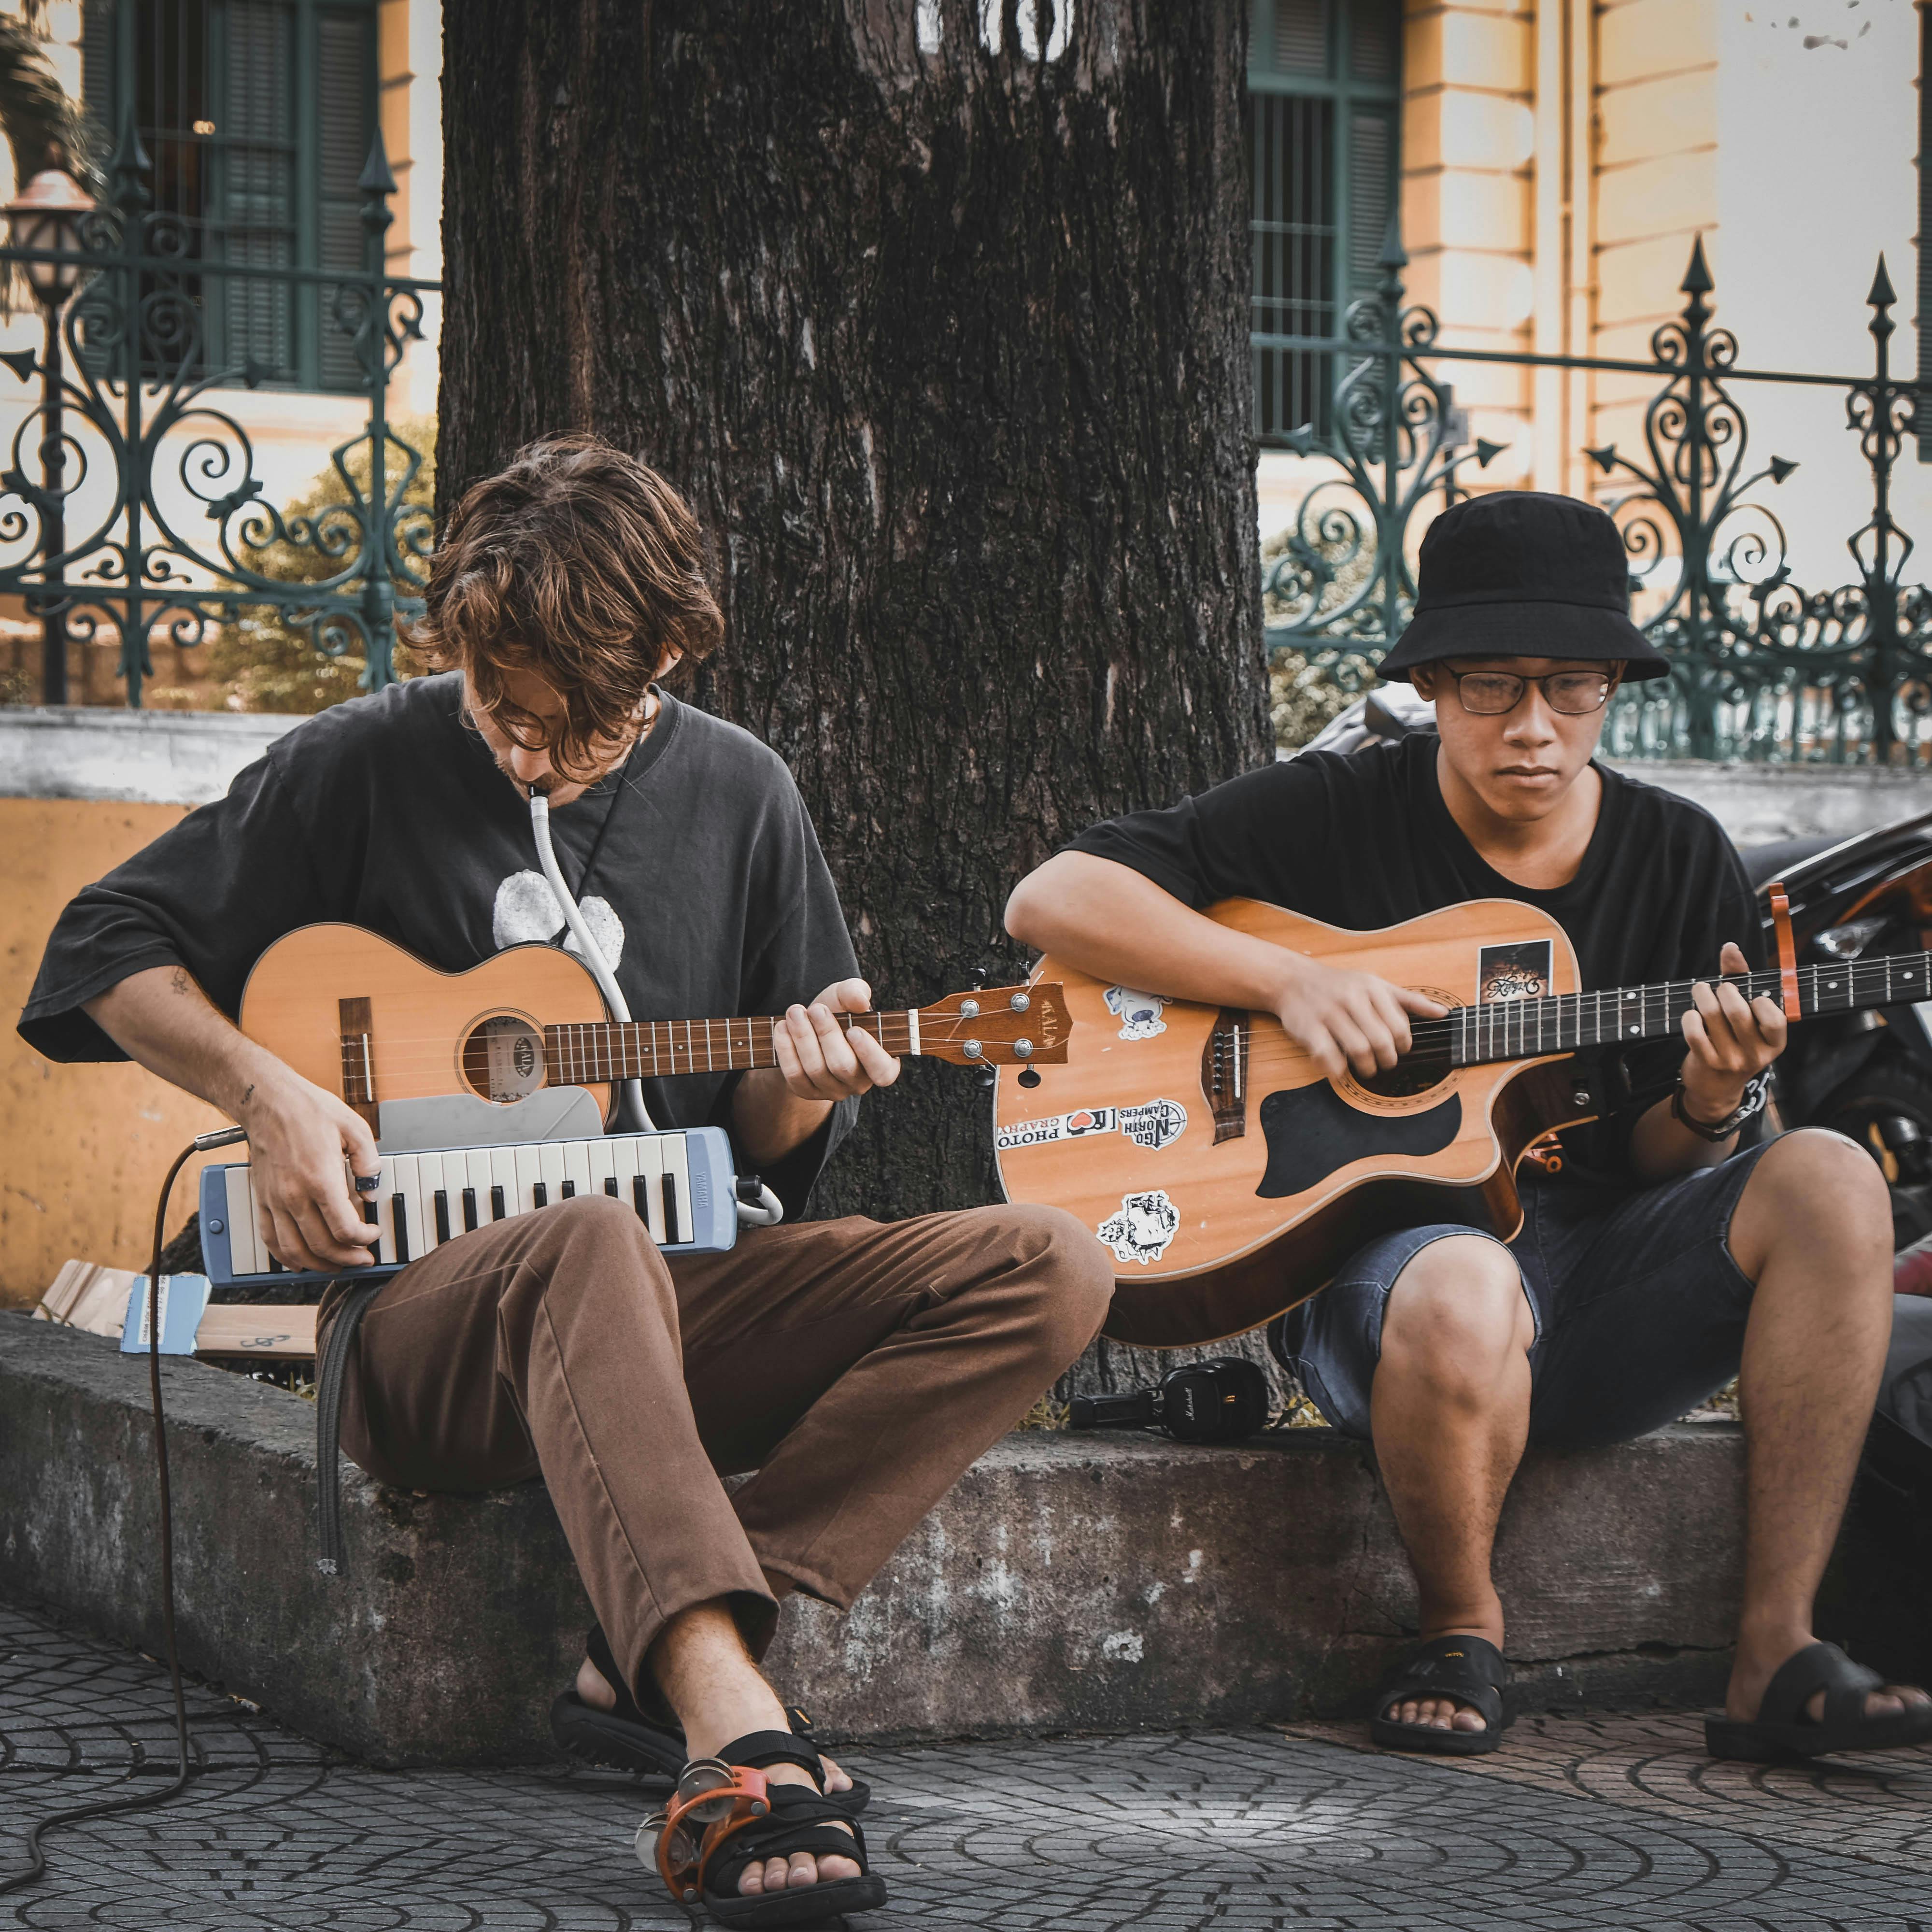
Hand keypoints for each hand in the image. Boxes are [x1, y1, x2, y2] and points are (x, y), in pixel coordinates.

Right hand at [237, 1065, 382, 1272]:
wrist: (267, 1100)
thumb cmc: (309, 1110)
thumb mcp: (355, 1127)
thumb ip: (369, 1162)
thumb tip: (372, 1192)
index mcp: (321, 1179)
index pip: (344, 1229)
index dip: (364, 1239)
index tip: (374, 1233)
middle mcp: (295, 1195)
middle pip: (322, 1246)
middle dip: (347, 1258)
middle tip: (363, 1258)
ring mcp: (274, 1200)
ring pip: (294, 1251)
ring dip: (318, 1265)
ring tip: (337, 1265)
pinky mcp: (261, 1200)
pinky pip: (270, 1239)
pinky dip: (285, 1257)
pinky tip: (300, 1262)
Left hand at [770, 978, 900, 1101]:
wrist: (809, 1028)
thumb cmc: (837, 1013)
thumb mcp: (845, 997)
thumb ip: (855, 993)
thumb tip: (860, 1000)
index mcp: (880, 1063)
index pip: (883, 1072)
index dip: (869, 1053)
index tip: (854, 1030)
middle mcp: (858, 1082)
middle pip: (843, 1067)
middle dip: (827, 1035)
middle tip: (816, 1009)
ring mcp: (831, 1090)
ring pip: (816, 1070)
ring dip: (803, 1037)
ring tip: (795, 1012)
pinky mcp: (806, 1091)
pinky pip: (795, 1075)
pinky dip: (786, 1049)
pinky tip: (782, 1027)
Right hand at [1273, 954, 1447, 1082]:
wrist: (1294, 980)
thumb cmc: (1341, 985)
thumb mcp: (1377, 985)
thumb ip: (1409, 1000)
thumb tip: (1443, 1013)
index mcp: (1372, 988)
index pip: (1399, 1026)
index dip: (1403, 1046)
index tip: (1398, 1051)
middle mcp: (1351, 998)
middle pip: (1381, 1041)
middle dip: (1387, 1060)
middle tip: (1384, 1065)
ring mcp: (1328, 1012)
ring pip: (1358, 1049)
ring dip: (1366, 1068)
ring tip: (1366, 1069)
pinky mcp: (1308, 1027)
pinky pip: (1327, 1055)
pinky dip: (1336, 1068)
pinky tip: (1339, 1069)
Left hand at [1680, 940, 1786, 1121]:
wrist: (1717, 1088)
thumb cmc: (1736, 1040)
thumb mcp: (1749, 1016)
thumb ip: (1742, 979)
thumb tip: (1730, 947)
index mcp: (1776, 1042)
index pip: (1775, 1018)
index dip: (1760, 1001)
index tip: (1750, 994)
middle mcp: (1757, 1054)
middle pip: (1738, 1011)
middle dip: (1724, 990)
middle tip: (1719, 987)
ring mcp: (1731, 1061)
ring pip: (1713, 1017)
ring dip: (1702, 996)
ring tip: (1700, 990)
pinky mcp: (1707, 1064)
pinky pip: (1694, 1033)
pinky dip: (1689, 1017)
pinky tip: (1691, 1014)